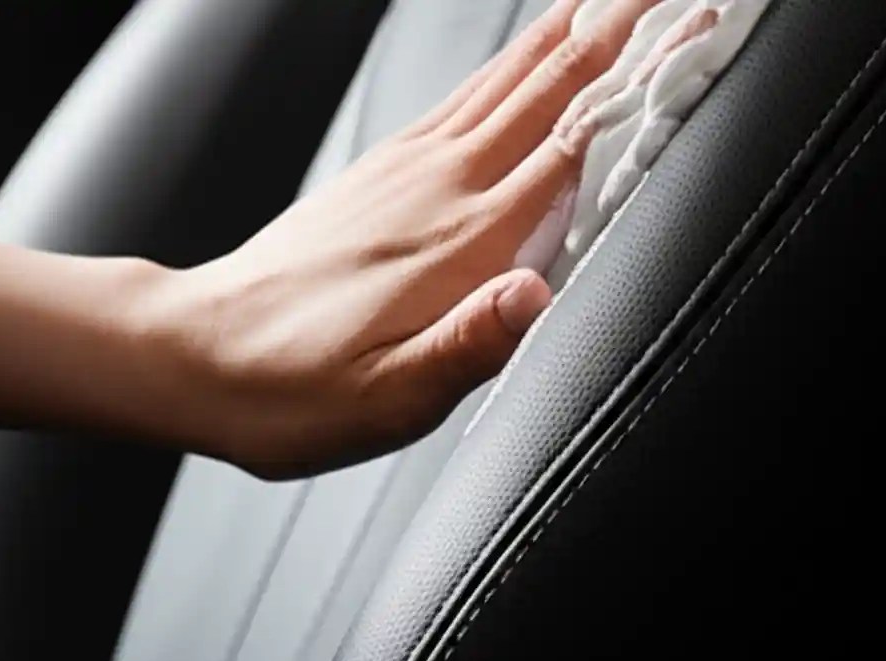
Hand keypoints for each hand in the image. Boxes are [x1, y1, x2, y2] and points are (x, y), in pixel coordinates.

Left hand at [143, 0, 658, 477]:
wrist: (196, 352)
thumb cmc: (291, 387)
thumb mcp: (388, 398)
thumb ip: (471, 344)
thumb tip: (540, 298)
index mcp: (462, 241)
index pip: (573, 140)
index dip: (640, 80)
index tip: (690, 27)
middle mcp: (441, 187)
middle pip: (548, 86)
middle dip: (617, 28)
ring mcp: (408, 169)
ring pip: (506, 79)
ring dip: (566, 30)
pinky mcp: (381, 171)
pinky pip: (462, 97)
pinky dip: (507, 62)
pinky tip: (521, 53)